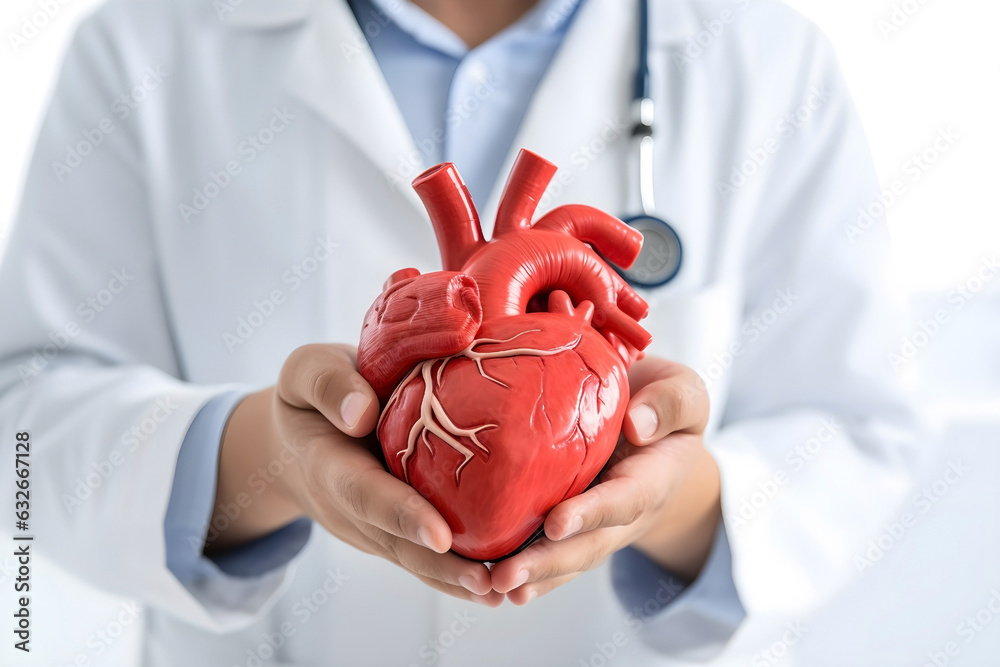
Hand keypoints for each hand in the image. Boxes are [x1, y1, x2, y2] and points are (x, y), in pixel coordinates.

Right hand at [210, 344, 502, 605]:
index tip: (440, 534)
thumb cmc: (312, 395)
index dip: (402, 514)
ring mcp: (369, 526)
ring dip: (454, 580)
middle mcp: (349, 506)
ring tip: (502, 592)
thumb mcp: (306, 371)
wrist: (295, 440)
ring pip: (412, 559)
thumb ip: (327, 384)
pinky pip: (422, 557)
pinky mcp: (389, 533)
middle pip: (396, 542)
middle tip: (486, 581)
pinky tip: (497, 587)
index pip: (366, 492)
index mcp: (329, 462)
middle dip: (441, 566)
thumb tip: (360, 413)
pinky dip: (454, 575)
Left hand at [489, 356, 720, 604]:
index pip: (624, 500)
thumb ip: (671, 402)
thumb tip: (637, 426)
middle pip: (589, 544)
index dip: (592, 514)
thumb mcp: (684, 391)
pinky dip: (527, 571)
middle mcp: (624, 511)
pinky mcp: (572, 523)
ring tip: (496, 585)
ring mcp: (597, 524)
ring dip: (533, 575)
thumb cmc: (663, 402)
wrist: (654, 423)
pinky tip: (494, 585)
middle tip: (510, 575)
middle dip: (549, 562)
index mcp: (652, 477)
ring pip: (567, 557)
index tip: (556, 523)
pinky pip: (550, 551)